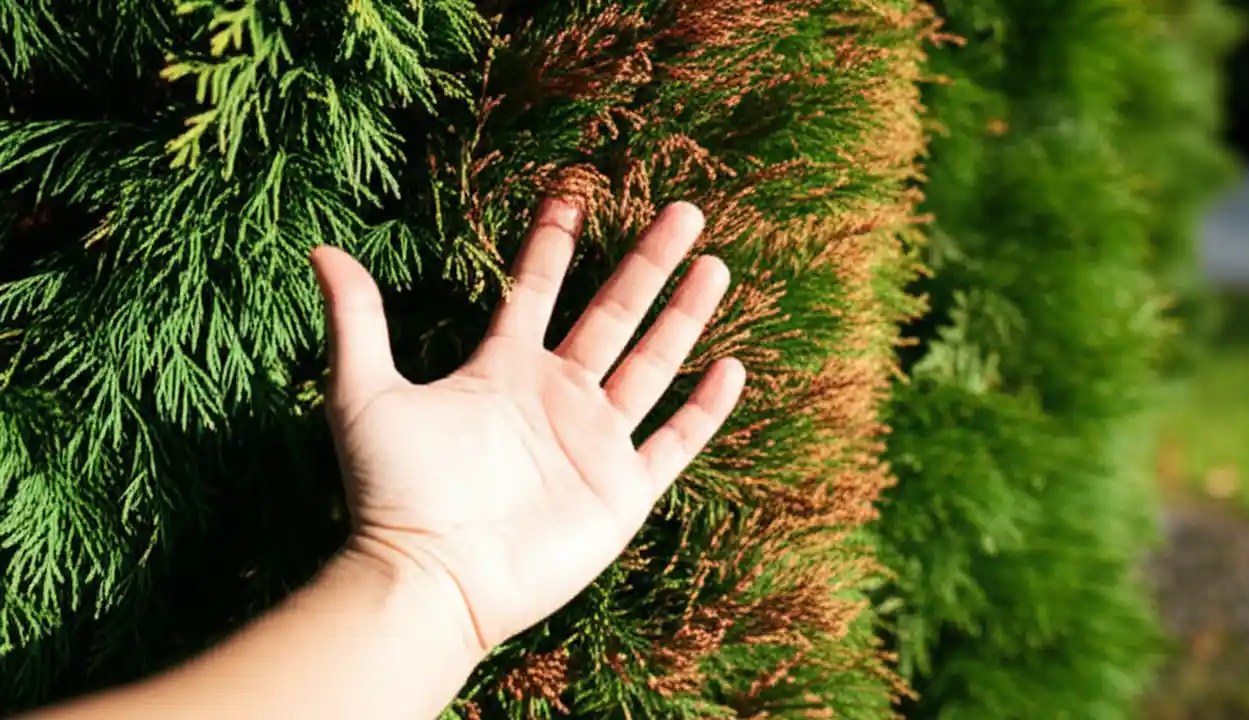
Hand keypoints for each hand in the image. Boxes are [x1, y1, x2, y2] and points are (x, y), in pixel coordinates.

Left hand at [310, 199, 744, 653]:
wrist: (431, 579)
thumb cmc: (393, 492)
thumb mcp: (366, 395)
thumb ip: (357, 322)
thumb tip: (322, 250)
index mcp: (503, 370)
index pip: (537, 291)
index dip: (553, 244)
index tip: (574, 195)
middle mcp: (556, 397)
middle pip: (614, 314)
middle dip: (647, 262)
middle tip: (683, 210)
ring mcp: (594, 443)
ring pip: (653, 364)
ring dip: (684, 315)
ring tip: (714, 265)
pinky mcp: (622, 491)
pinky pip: (676, 442)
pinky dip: (705, 410)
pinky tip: (732, 368)